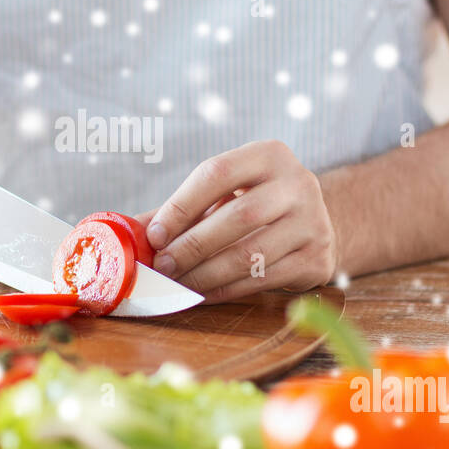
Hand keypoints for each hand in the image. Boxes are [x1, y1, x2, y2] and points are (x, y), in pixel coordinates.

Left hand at [137, 140, 337, 302]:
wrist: (317, 221)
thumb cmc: (254, 203)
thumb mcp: (225, 193)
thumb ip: (183, 208)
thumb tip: (130, 232)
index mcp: (270, 155)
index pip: (218, 173)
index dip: (181, 205)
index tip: (155, 235)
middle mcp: (298, 183)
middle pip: (238, 216)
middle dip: (192, 246)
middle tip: (163, 267)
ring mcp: (314, 222)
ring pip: (250, 254)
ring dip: (205, 274)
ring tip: (177, 284)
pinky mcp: (318, 259)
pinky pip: (263, 280)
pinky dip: (226, 291)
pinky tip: (202, 294)